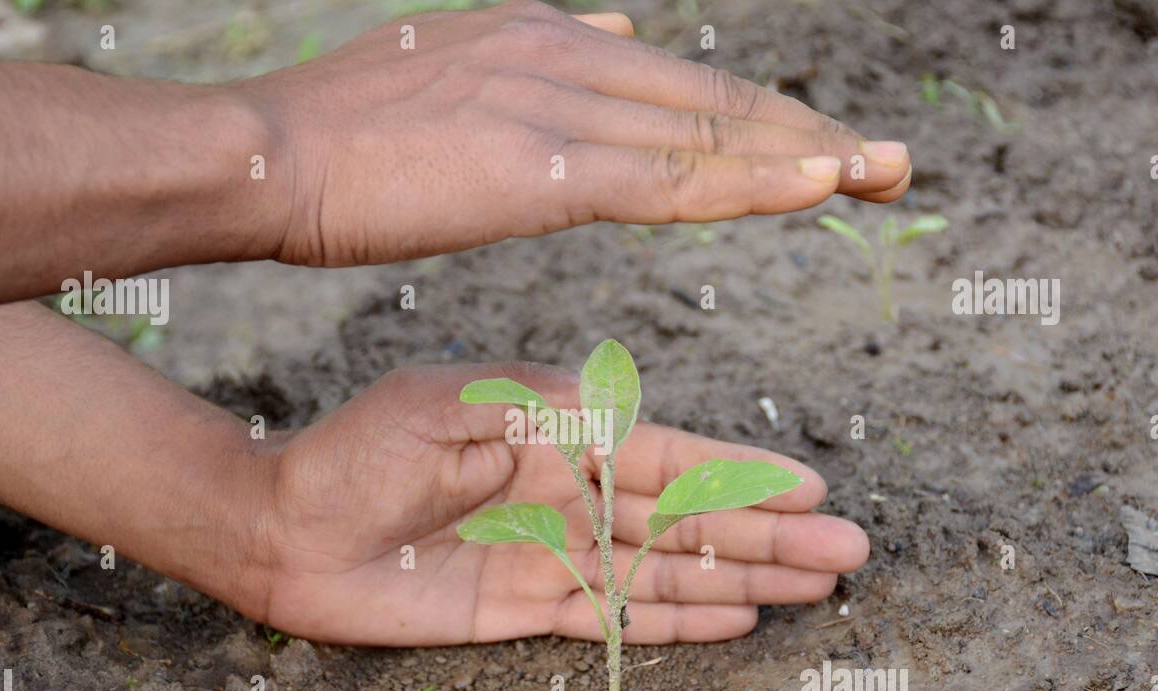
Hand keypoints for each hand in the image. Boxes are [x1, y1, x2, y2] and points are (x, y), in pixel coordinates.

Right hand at [246, 0, 910, 267]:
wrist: (265, 153)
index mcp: (548, 40)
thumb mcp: (449, 81)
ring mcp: (561, 106)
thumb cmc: (338, 140)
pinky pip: (671, 178)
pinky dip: (749, 183)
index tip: (819, 145)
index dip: (758, 118)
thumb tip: (605, 37)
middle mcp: (569, 54)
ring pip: (710, 134)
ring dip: (805, 156)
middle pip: (718, 99)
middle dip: (810, 132)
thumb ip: (536, 70)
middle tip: (891, 163)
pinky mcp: (545, 167)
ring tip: (884, 177)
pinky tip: (816, 185)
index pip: (679, 84)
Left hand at [260, 363, 868, 645]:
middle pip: (687, 519)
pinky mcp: (529, 605)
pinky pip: (617, 617)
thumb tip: (626, 421)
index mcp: (559, 435)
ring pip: (668, 570)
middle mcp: (571, 494)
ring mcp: (556, 552)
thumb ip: (540, 416)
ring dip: (743, 578)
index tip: (808, 488)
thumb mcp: (448, 405)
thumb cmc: (361, 452)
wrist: (288, 529)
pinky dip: (676, 622)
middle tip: (849, 552)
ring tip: (815, 588)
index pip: (668, 457)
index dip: (739, 475)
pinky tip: (735, 621)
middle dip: (767, 535)